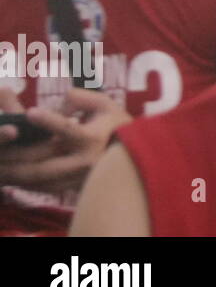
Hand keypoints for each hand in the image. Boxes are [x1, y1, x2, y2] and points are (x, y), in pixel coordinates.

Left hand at [0, 88, 131, 193]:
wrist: (133, 158)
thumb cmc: (117, 126)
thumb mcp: (106, 106)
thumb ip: (82, 99)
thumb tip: (62, 102)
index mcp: (92, 139)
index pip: (69, 130)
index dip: (49, 121)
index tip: (30, 112)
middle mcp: (82, 161)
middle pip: (42, 164)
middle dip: (15, 158)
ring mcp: (74, 177)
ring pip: (37, 179)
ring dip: (14, 173)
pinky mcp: (69, 187)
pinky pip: (40, 187)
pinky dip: (22, 181)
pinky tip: (9, 174)